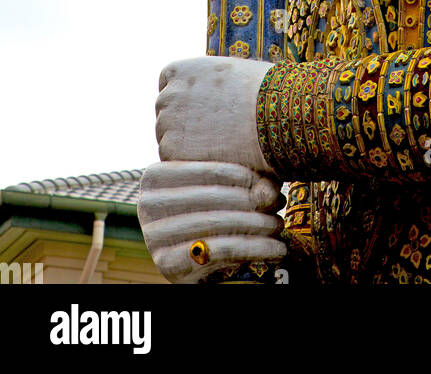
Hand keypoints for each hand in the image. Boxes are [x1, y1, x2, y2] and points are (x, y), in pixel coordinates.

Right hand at [138, 161, 286, 282]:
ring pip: (218, 223)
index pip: (209, 170)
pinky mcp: (166, 264)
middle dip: (252, 201)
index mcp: (154, 175)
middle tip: (279, 203)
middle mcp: (146, 204)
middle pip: (213, 197)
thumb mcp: (223, 191)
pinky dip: (253, 249)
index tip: (270, 181)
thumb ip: (247, 183)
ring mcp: (153, 235)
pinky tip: (276, 248)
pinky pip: (219, 251)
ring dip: (257, 225)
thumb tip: (267, 191)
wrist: (194, 258)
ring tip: (279, 224)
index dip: (244, 175)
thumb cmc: (211, 212)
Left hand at [155, 56, 272, 172]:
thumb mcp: (232, 72)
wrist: (274, 114)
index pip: (170, 86)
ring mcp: (166, 122)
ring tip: (219, 147)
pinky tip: (214, 159)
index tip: (206, 110)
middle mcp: (168, 94)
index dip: (188, 100)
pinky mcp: (171, 150)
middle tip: (215, 134)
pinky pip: (174, 160)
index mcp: (180, 70)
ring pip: (169, 138)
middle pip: (167, 114)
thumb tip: (206, 97)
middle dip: (185, 123)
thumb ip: (209, 83)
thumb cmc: (264, 93)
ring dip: (187, 145)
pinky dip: (191, 163)